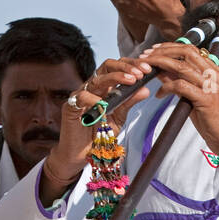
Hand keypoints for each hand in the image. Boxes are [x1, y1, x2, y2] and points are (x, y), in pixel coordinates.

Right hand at [39, 56, 153, 204]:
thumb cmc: (98, 135)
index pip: (117, 67)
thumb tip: (145, 89)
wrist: (82, 155)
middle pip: (107, 66)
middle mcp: (92, 88)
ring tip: (130, 81)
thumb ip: (130, 102)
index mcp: (104, 87)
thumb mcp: (119, 116)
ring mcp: (81, 95)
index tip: (147, 69)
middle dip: (125, 66)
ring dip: (115, 77)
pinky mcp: (71, 106)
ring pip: (97, 79)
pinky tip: (104, 103)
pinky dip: (95, 99)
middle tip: (139, 73)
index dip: (132, 65)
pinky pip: (82, 97)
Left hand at [143, 42, 218, 183]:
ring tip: (147, 70)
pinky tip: (159, 94)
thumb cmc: (215, 120)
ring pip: (182, 66)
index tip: (154, 50)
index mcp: (215, 72)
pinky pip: (181, 86)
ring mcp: (211, 86)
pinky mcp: (206, 99)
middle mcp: (214, 75)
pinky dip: (167, 87)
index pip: (191, 50)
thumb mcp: (196, 96)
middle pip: (186, 52)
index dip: (171, 47)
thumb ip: (182, 82)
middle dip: (163, 51)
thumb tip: (162, 71)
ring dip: (161, 65)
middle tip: (147, 56)